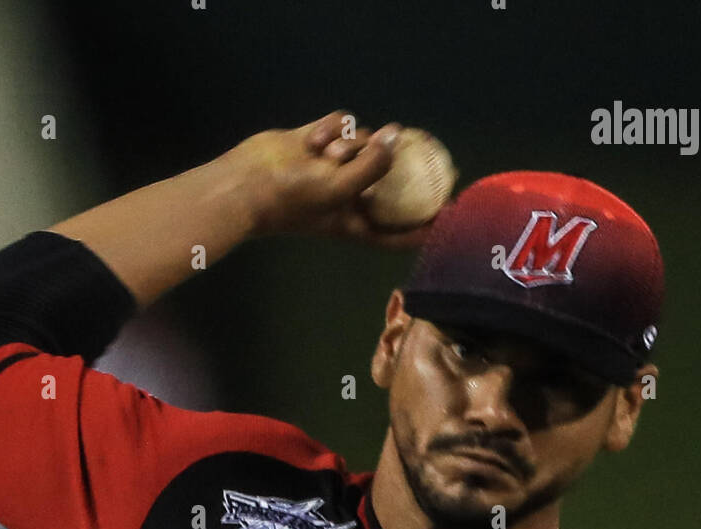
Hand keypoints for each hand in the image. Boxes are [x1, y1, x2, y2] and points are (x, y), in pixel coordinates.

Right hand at [226, 111, 437, 248]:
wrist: (248, 183)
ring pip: (365, 143)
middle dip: (404, 167)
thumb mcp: (340, 188)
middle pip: (389, 180)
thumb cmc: (293, 200)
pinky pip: (340, 126)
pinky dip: (329, 129)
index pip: (400, 231)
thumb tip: (396, 137)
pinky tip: (312, 140)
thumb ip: (373, 165)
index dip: (426, 226)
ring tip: (326, 155)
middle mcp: (349, 195)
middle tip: (434, 152)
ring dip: (351, 144)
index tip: (452, 215)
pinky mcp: (319, 143)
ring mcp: (334, 168)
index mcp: (357, 222)